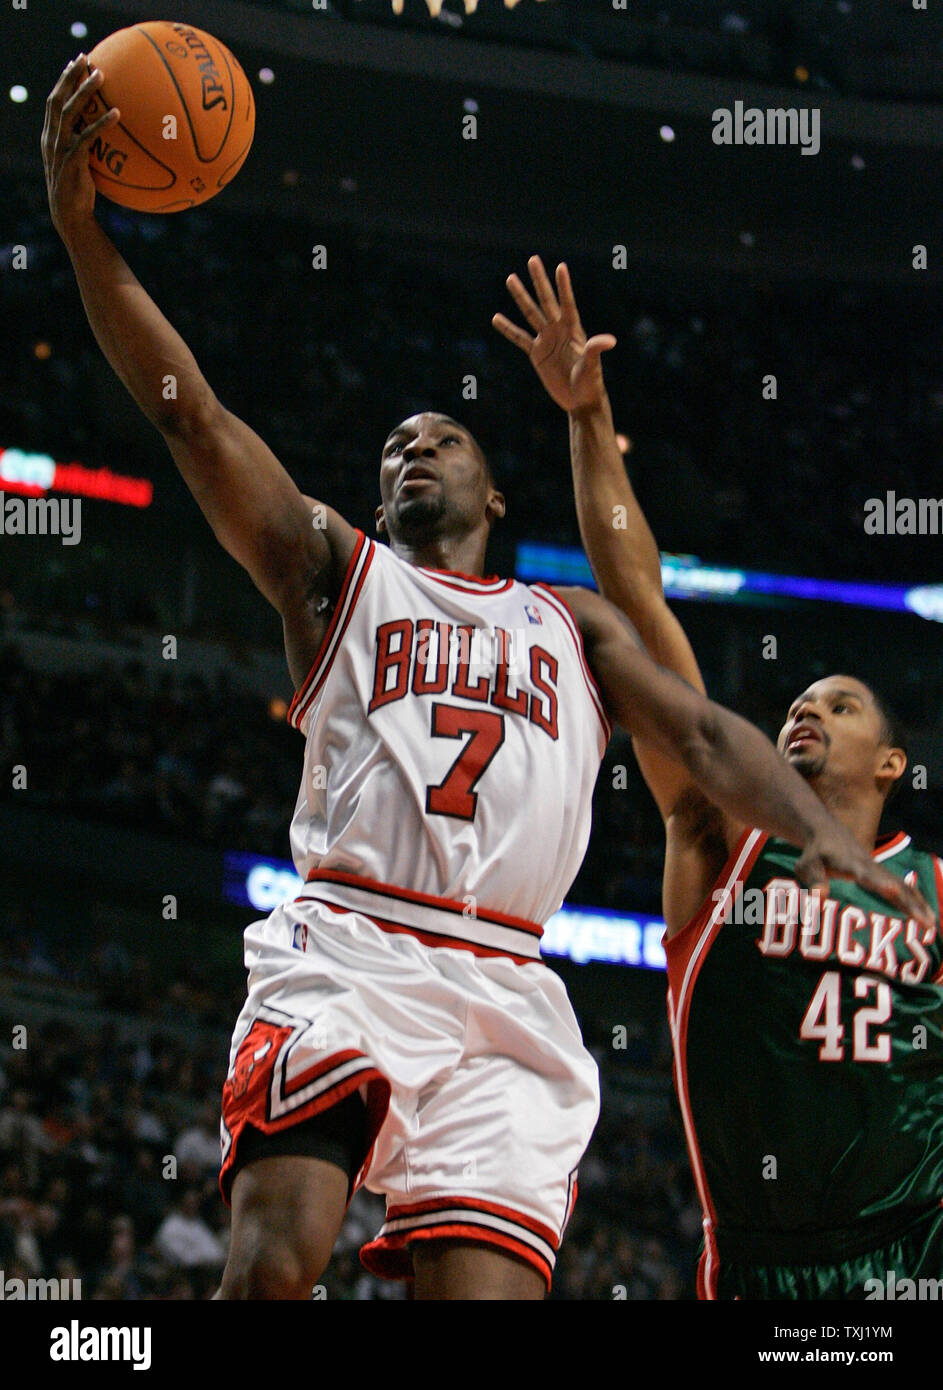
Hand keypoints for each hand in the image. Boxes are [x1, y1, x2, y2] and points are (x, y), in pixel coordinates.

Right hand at [42, 54, 119, 238]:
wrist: (70, 216)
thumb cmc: (79, 191)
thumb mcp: (80, 164)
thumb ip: (87, 145)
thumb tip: (113, 135)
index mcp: (50, 136)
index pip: (54, 100)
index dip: (64, 80)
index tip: (77, 62)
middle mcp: (51, 138)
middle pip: (58, 99)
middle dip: (70, 76)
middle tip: (86, 58)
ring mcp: (59, 148)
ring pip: (69, 111)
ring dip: (85, 91)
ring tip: (101, 75)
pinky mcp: (71, 161)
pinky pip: (87, 136)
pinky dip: (101, 123)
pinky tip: (117, 113)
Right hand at [493, 256, 616, 413]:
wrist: (580, 400)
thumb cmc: (590, 383)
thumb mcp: (593, 367)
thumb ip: (596, 350)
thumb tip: (610, 341)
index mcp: (573, 331)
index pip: (567, 304)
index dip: (563, 287)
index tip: (560, 266)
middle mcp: (559, 330)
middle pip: (546, 301)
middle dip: (539, 280)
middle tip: (533, 259)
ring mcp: (546, 340)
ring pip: (531, 314)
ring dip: (521, 296)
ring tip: (511, 278)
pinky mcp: (537, 354)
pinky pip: (519, 338)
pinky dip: (508, 329)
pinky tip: (496, 318)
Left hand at [795, 827, 934, 931]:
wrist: (829, 834)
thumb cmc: (815, 854)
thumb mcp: (806, 865)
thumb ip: (814, 879)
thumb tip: (820, 896)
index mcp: (850, 862)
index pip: (866, 874)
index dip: (878, 882)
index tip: (892, 890)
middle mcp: (869, 865)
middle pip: (893, 884)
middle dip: (909, 902)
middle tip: (925, 922)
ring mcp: (879, 869)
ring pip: (903, 885)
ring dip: (918, 904)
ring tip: (931, 925)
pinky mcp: (884, 874)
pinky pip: (904, 887)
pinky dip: (916, 900)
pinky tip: (928, 916)